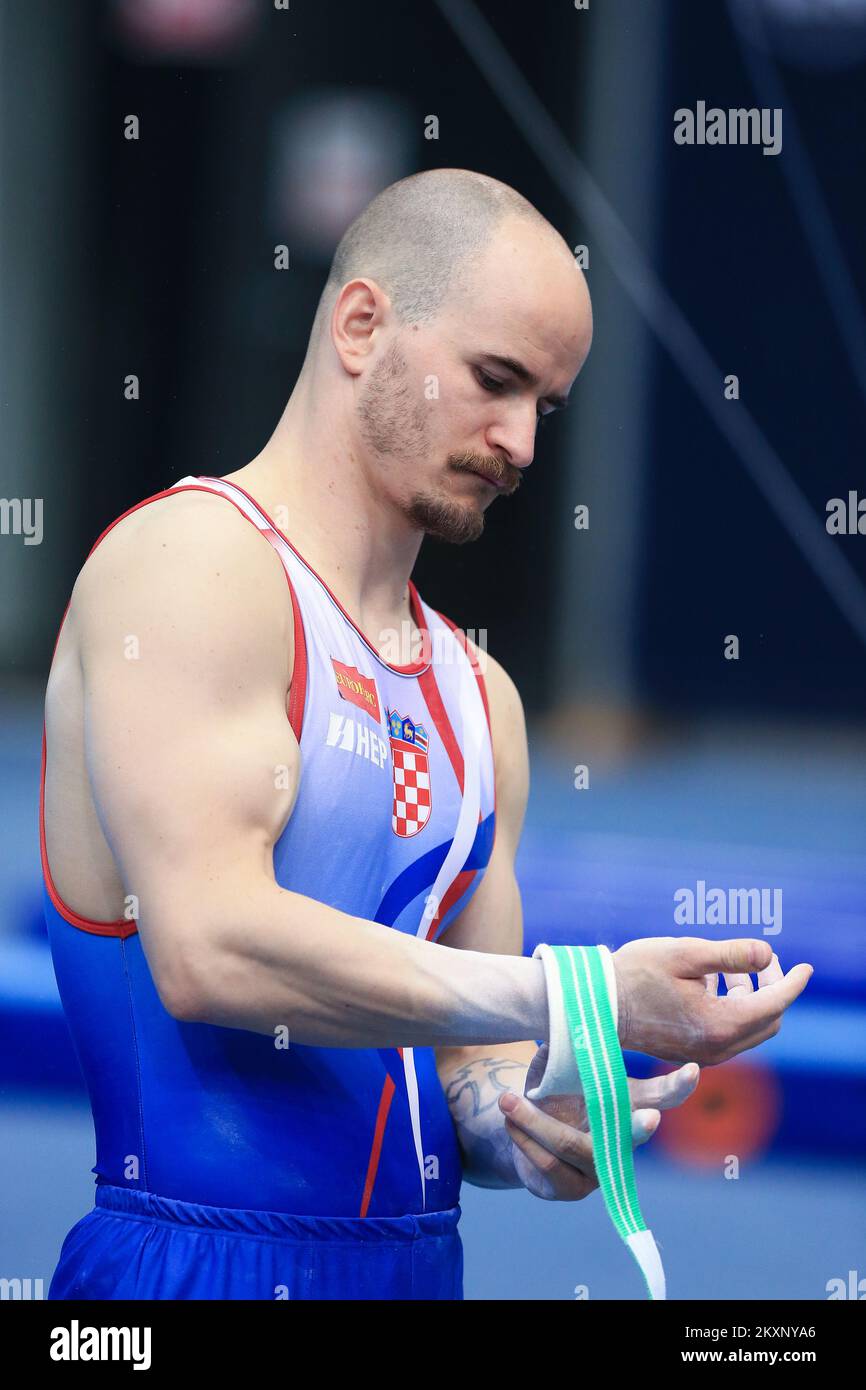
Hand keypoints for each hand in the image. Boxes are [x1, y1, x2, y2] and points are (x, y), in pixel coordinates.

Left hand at [497, 1054, 699, 1200]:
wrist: (517, 1130)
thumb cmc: (548, 1089)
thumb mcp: (555, 1064)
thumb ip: (566, 1048)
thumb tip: (566, 1018)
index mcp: (626, 1103)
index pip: (661, 1095)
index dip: (678, 1086)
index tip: (693, 1070)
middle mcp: (620, 1139)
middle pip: (632, 1136)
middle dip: (640, 1128)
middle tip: (651, 1119)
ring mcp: (600, 1168)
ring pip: (573, 1146)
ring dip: (535, 1121)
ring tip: (507, 1100)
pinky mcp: (572, 1189)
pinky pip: (549, 1164)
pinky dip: (525, 1138)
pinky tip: (509, 1121)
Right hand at [612, 938, 812, 1064]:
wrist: (597, 1007)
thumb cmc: (636, 974)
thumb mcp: (684, 953)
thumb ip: (730, 955)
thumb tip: (768, 952)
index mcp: (719, 1023)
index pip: (774, 1003)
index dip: (793, 982)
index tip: (806, 967)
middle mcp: (717, 1047)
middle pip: (768, 1020)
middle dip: (773, 988)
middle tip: (761, 960)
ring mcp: (704, 1055)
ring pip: (750, 1029)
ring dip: (752, 998)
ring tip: (732, 968)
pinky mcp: (692, 1053)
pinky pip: (730, 1034)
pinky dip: (734, 1008)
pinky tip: (711, 983)